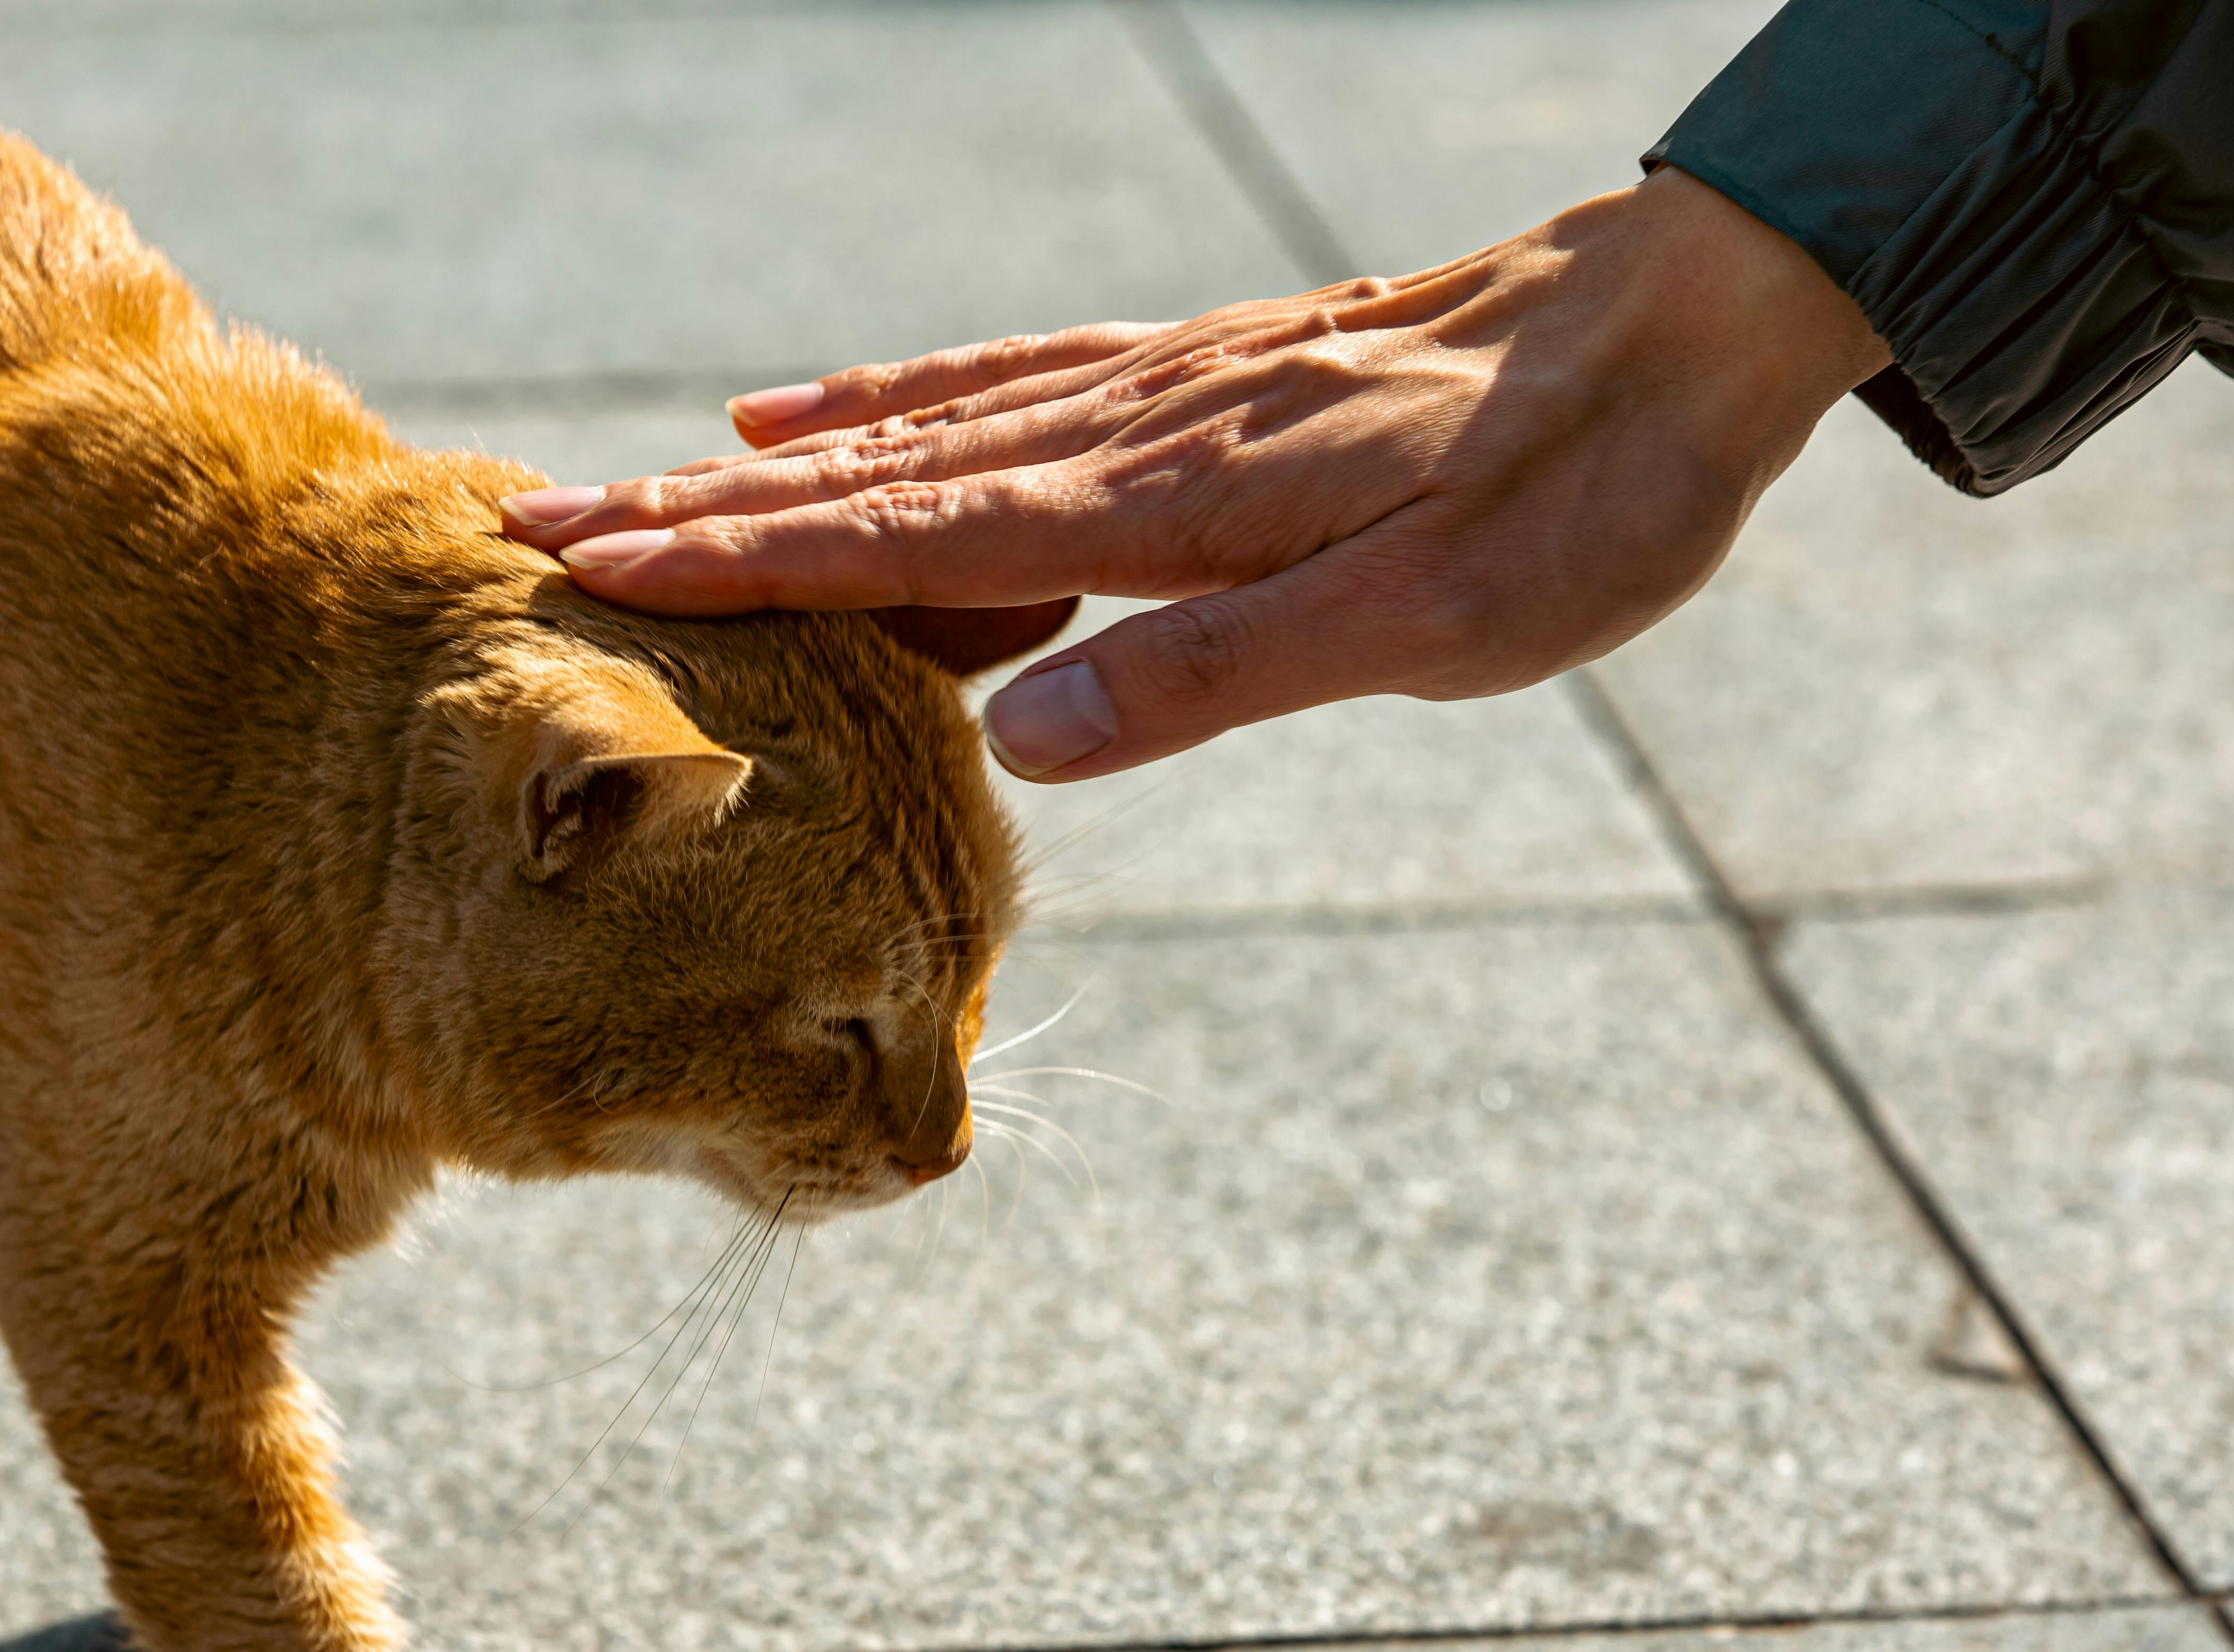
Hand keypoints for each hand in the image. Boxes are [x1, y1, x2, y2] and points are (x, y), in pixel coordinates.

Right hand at [499, 169, 1889, 780]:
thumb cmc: (1582, 492)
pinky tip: (822, 410)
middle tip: (541, 526)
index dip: (750, 564)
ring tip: (639, 488)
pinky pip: (1004, 383)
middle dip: (703, 514)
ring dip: (771, 468)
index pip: (916, 537)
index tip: (598, 571)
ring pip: (921, 428)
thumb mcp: (1435, 620)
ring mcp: (1158, 391)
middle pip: (880, 475)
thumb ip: (1225, 674)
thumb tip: (1023, 746)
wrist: (1692, 322)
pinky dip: (892, 400)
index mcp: (1175, 503)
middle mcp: (1136, 431)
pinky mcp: (1195, 375)